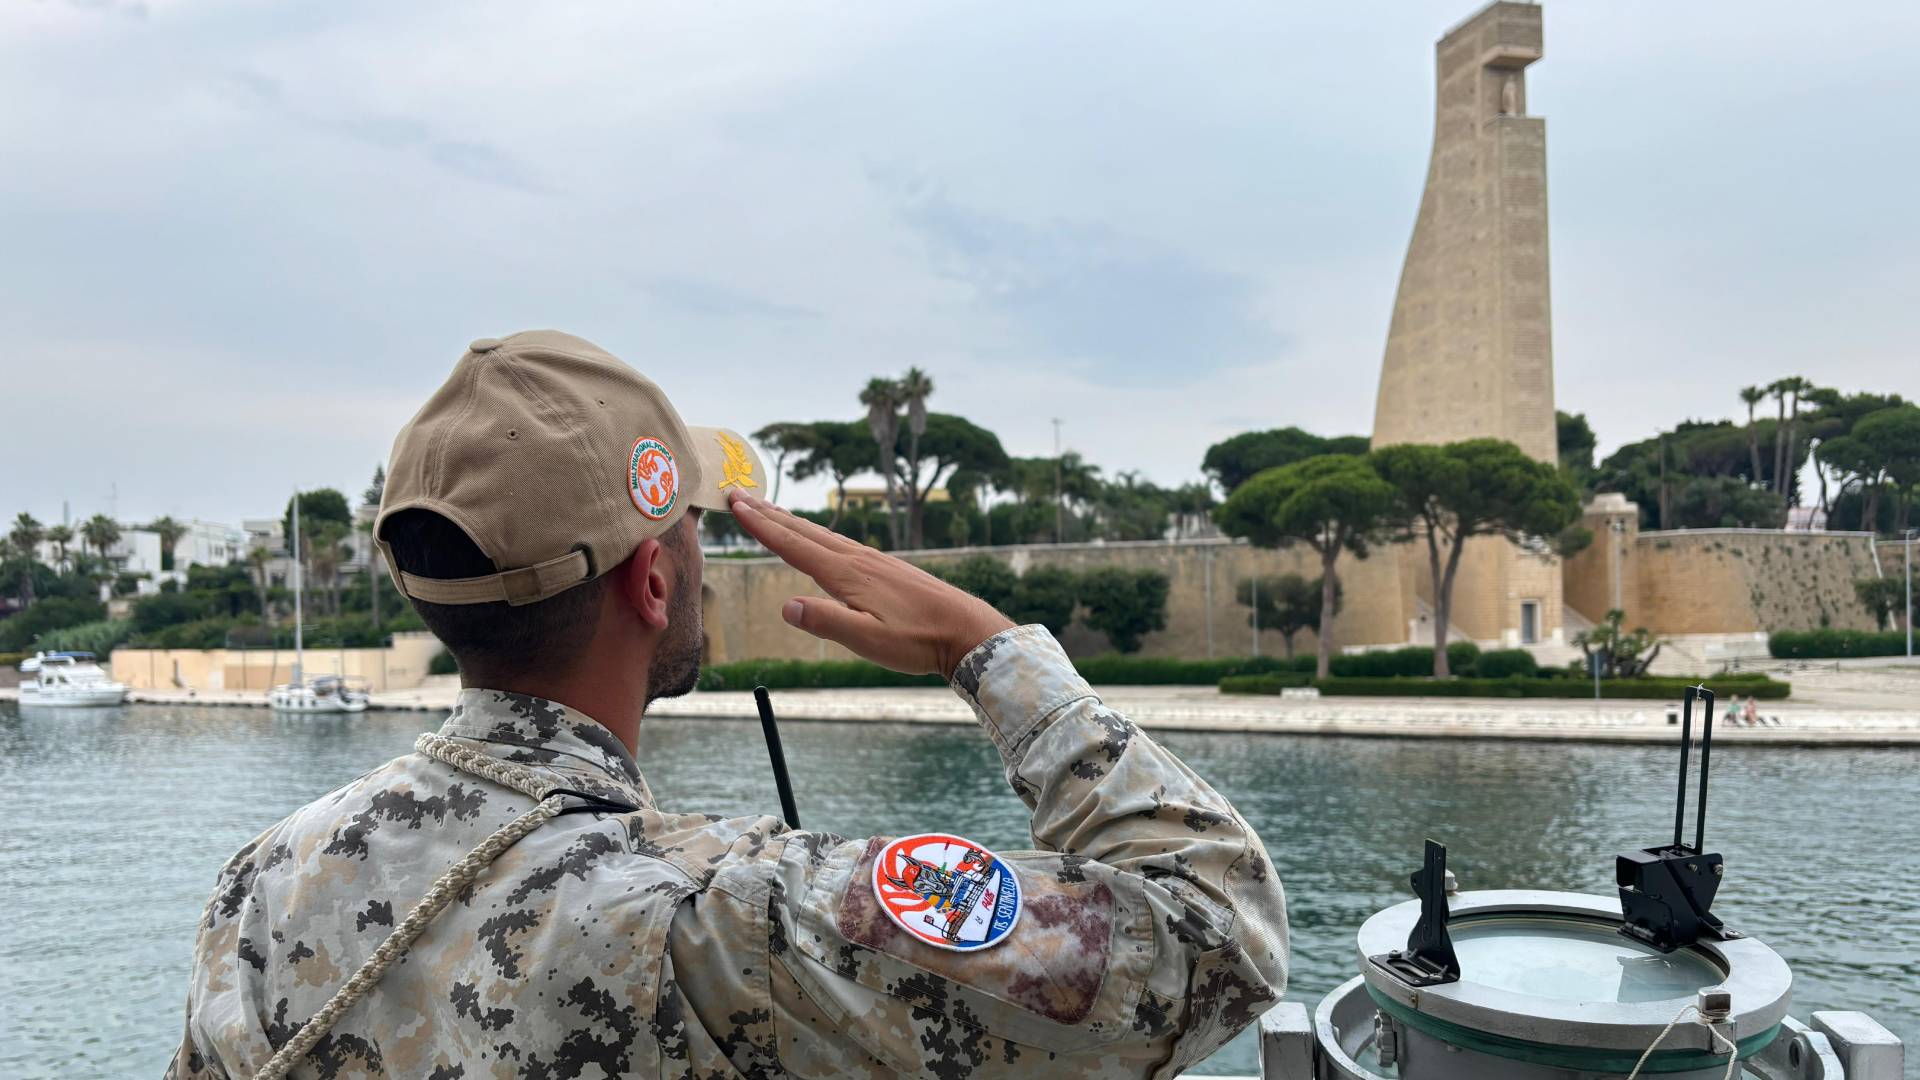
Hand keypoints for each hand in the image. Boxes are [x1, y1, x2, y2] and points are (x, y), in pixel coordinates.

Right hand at [726, 491, 1014, 677]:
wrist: (964, 629)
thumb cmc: (917, 640)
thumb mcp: (868, 641)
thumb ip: (827, 622)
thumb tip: (786, 606)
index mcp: (845, 574)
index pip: (793, 545)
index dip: (761, 526)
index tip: (735, 505)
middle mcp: (855, 559)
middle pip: (802, 531)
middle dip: (767, 513)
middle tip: (737, 493)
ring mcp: (871, 560)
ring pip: (821, 534)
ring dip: (790, 520)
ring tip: (768, 508)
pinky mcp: (883, 567)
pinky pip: (839, 542)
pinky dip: (816, 533)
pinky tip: (818, 538)